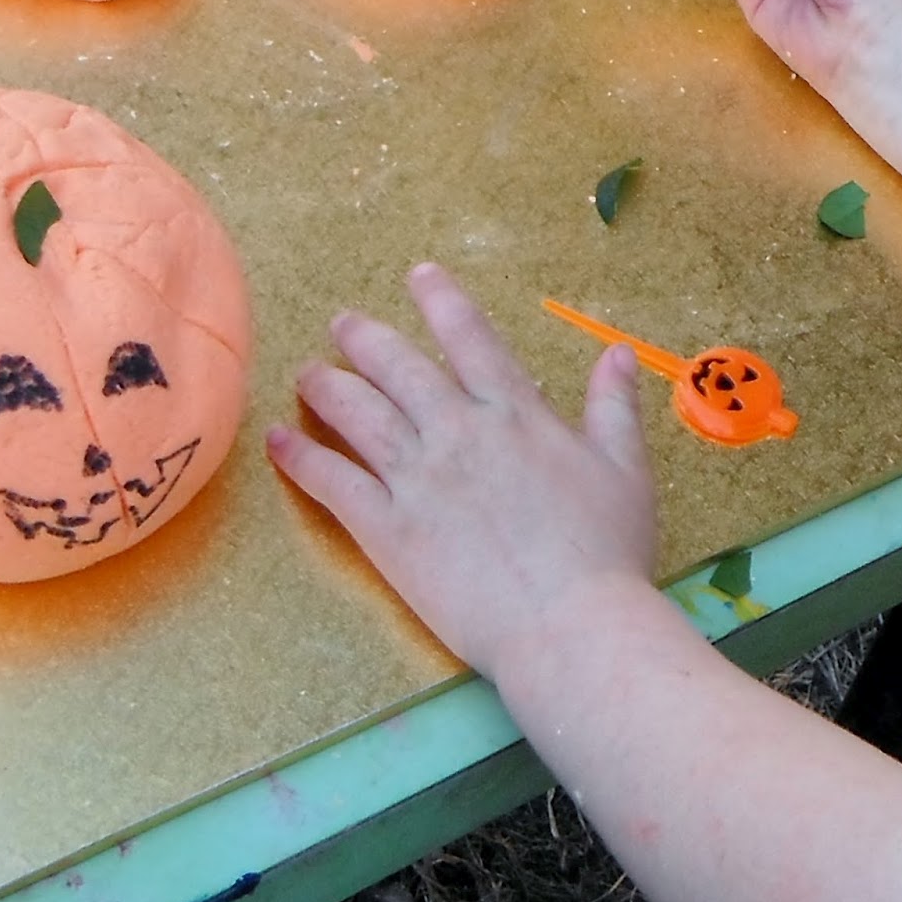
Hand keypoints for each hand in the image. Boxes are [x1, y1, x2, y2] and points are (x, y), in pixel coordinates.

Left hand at [266, 263, 657, 680]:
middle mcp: (458, 431)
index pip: (469, 337)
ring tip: (305, 373)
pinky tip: (276, 441)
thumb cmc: (607, 553)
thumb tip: (618, 353)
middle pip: (396, 366)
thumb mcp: (625, 470)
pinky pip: (332, 480)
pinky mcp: (386, 527)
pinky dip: (300, 456)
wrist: (571, 626)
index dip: (441, 300)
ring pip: (356, 412)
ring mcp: (417, 477)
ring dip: (325, 386)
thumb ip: (614, 407)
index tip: (419, 275)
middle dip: (363, 337)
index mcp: (515, 414)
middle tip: (341, 323)